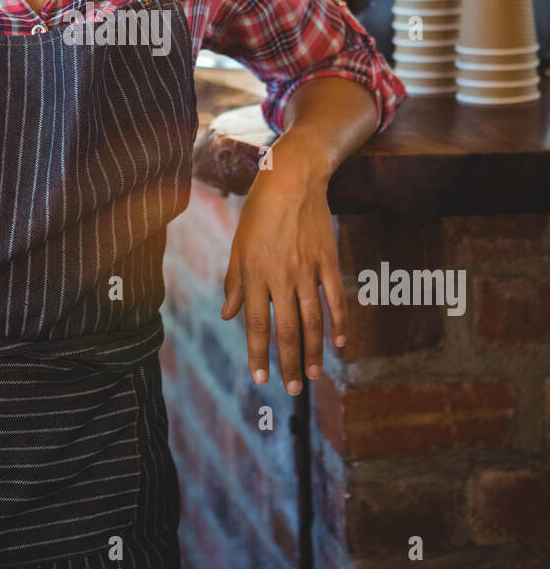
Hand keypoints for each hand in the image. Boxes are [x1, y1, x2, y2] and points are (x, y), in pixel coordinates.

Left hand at [220, 131, 347, 393]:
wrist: (292, 180)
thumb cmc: (259, 212)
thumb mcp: (238, 246)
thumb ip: (235, 283)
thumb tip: (229, 315)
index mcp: (255, 275)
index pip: (256, 324)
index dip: (258, 353)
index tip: (261, 378)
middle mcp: (281, 277)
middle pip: (287, 329)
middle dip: (289, 362)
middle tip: (291, 389)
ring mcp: (307, 271)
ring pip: (313, 320)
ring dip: (314, 351)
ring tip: (313, 376)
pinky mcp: (328, 262)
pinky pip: (335, 298)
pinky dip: (339, 322)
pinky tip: (340, 343)